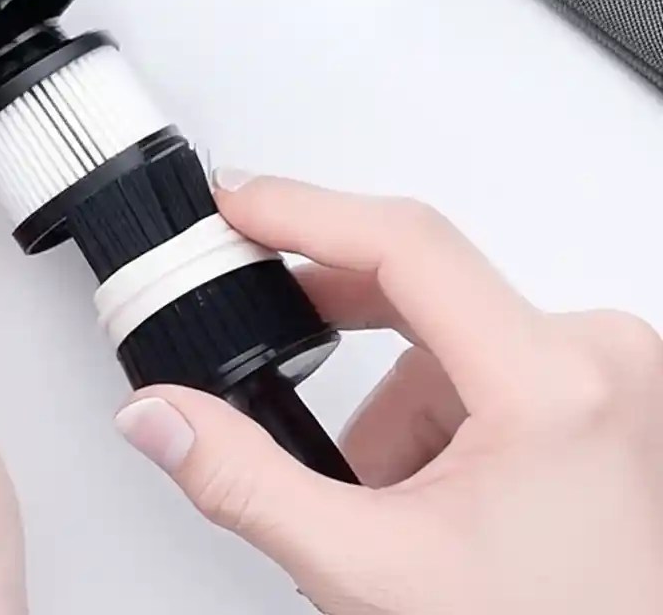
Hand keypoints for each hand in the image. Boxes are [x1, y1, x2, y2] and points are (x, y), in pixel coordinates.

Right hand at [115, 171, 662, 613]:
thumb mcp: (366, 566)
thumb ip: (243, 482)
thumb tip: (162, 417)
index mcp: (551, 383)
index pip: (407, 244)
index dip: (303, 211)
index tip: (237, 200)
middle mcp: (594, 358)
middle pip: (418, 291)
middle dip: (334, 345)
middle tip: (265, 354)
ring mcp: (603, 376)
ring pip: (443, 343)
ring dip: (388, 411)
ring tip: (382, 499)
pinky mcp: (596, 397)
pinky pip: (481, 372)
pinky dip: (432, 422)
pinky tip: (424, 493)